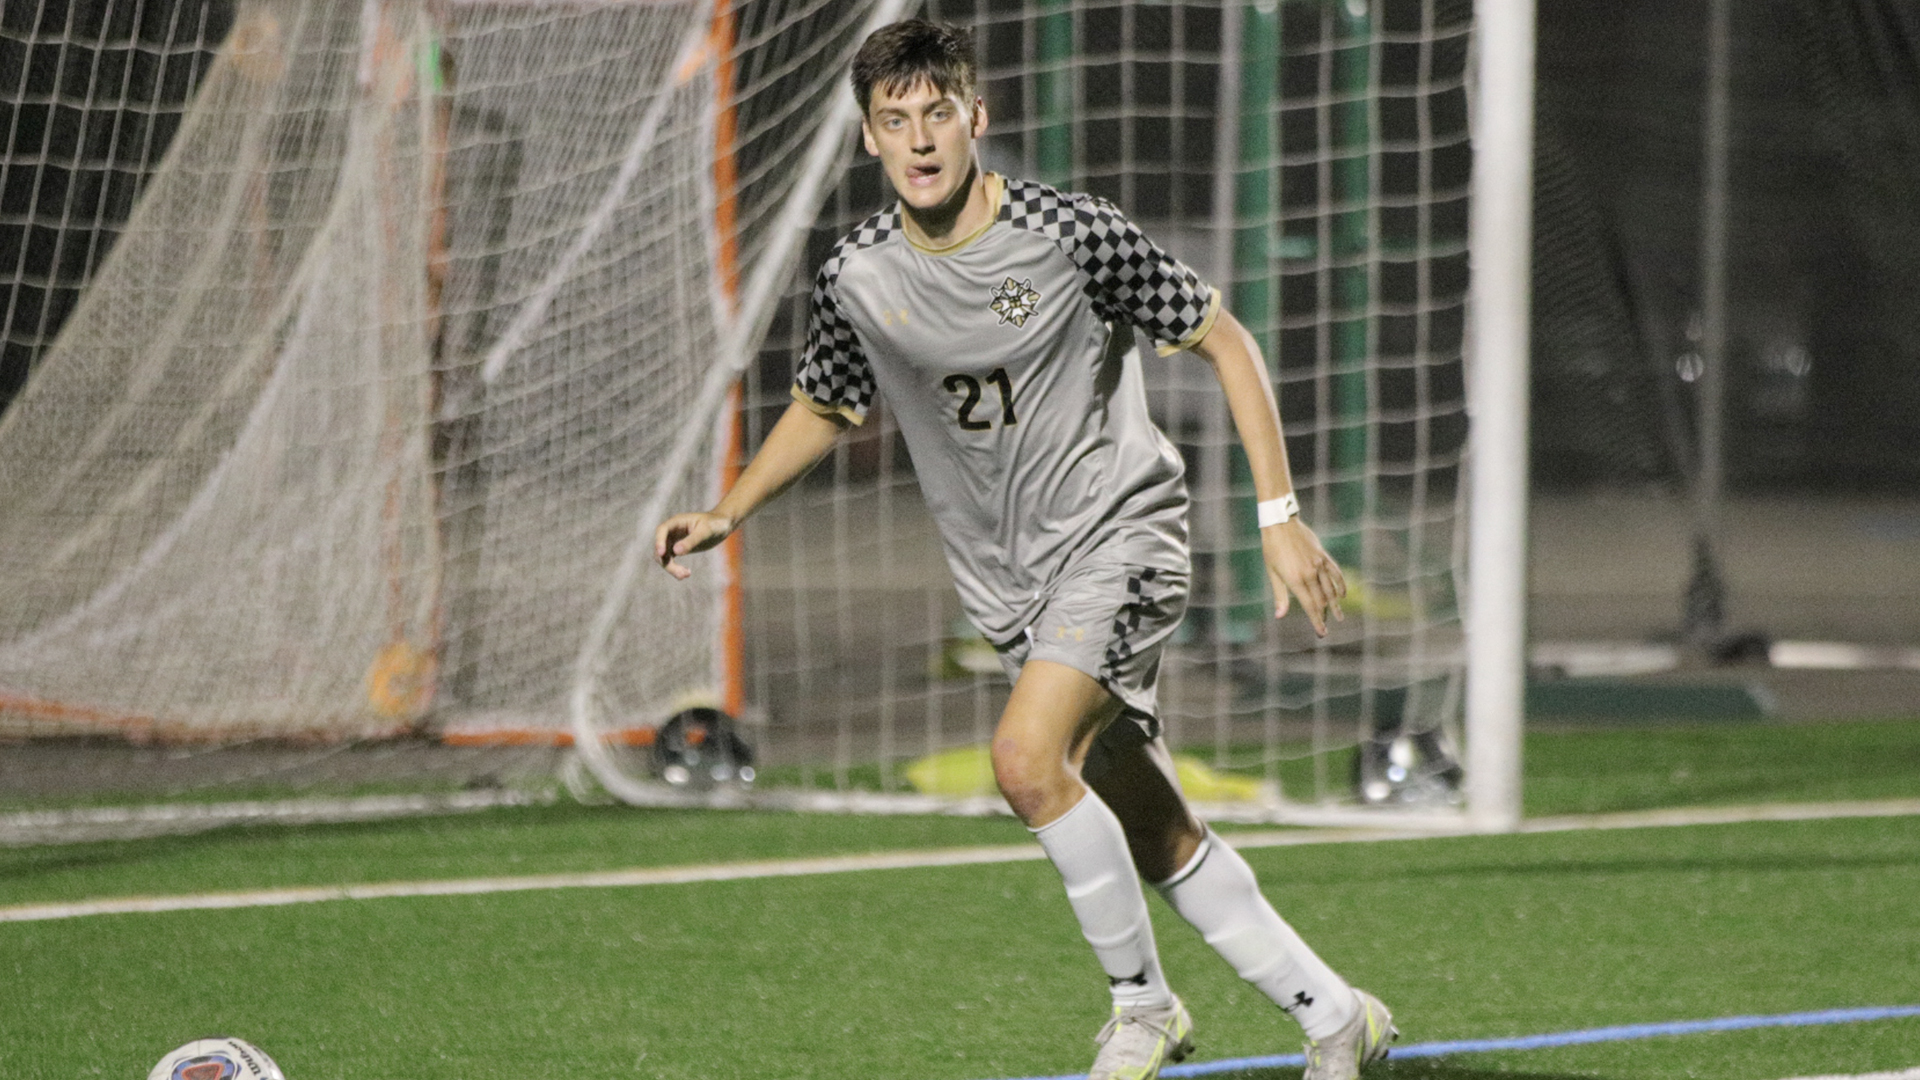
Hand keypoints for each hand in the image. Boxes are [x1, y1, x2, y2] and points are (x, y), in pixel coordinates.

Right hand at [655, 511, 734, 579]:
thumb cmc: (715, 524)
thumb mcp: (705, 531)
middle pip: (661, 546)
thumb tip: (676, 552)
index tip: (662, 553)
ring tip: (686, 575)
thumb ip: (691, 541)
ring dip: (671, 567)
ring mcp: (674, 540)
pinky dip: (676, 568)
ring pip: (664, 556)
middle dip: (666, 561)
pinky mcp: (678, 549)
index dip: (659, 541)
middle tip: (681, 573)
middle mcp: (672, 531)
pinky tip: (687, 573)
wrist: (723, 525)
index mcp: (677, 522)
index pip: (662, 530)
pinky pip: (670, 560)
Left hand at [1261, 519, 1346, 636]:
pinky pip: (1335, 573)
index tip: (1322, 633)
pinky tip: (1342, 594)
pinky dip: (1340, 585)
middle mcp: (1309, 574)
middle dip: (1323, 616)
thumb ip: (1279, 595)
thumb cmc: (1272, 549)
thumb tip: (1279, 616)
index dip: (1316, 621)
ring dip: (1334, 605)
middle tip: (1326, 628)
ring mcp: (1318, 564)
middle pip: (1321, 601)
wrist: (1281, 524)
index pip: (1309, 606)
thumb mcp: (1272, 573)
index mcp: (1295, 580)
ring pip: (1330, 589)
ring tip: (1338, 617)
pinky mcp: (1323, 556)